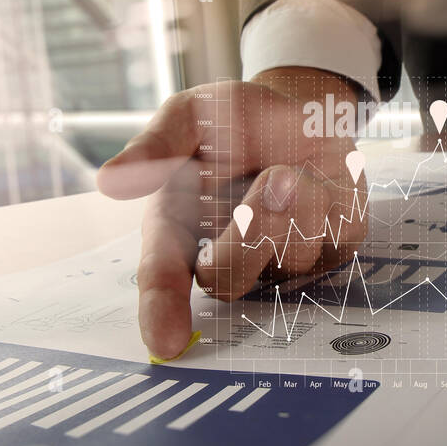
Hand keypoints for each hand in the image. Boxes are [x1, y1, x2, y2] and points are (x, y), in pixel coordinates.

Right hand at [96, 67, 367, 358]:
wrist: (299, 105)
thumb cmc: (234, 119)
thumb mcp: (191, 116)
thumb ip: (157, 146)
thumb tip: (109, 180)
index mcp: (179, 227)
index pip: (163, 276)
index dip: (162, 309)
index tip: (165, 340)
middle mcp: (228, 253)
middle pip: (227, 279)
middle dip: (248, 236)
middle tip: (273, 180)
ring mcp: (282, 258)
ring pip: (291, 256)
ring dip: (296, 205)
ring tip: (290, 168)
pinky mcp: (333, 249)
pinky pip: (337, 238)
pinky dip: (329, 198)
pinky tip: (318, 176)